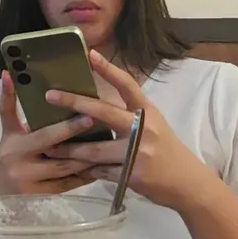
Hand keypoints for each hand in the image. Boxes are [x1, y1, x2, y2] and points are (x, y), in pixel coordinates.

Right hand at [0, 70, 97, 197]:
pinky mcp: (46, 199)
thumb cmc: (6, 155)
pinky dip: (86, 175)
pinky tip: (101, 165)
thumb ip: (8, 103)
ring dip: (90, 161)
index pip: (45, 136)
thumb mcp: (7, 130)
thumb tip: (8, 73)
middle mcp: (26, 168)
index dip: (67, 128)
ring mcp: (37, 186)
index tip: (89, 117)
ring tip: (111, 148)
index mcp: (18, 147)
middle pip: (61, 157)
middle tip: (108, 133)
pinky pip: (70, 186)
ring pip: (69, 173)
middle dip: (85, 146)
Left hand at [44, 50, 219, 211]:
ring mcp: (137, 153)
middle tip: (50, 95)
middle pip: (103, 112)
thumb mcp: (154, 125)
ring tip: (50, 146)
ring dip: (71, 149)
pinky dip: (87, 170)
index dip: (109, 69)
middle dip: (74, 102)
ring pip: (95, 149)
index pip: (127, 85)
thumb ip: (130, 114)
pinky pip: (101, 172)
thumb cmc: (166, 150)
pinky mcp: (132, 176)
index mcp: (147, 112)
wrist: (187, 183)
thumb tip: (95, 106)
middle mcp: (143, 129)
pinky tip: (74, 169)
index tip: (90, 55)